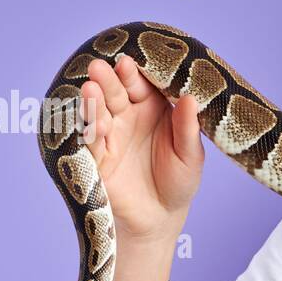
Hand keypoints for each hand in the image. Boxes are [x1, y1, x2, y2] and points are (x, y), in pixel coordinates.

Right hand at [78, 56, 203, 241]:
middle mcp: (128, 115)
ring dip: (93, 100)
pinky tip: (95, 124)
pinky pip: (90, 140)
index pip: (141, 83)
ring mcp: (110, 134)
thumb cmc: (180, 182)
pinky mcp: (96, 156)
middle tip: (100, 67)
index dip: (135, 72)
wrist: (160, 218)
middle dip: (107, 79)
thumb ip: (188, 129)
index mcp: (153, 107)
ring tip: (91, 88)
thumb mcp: (191, 156)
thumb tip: (191, 99)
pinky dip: (90, 131)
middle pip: (115, 92)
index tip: (130, 63)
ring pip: (98, 112)